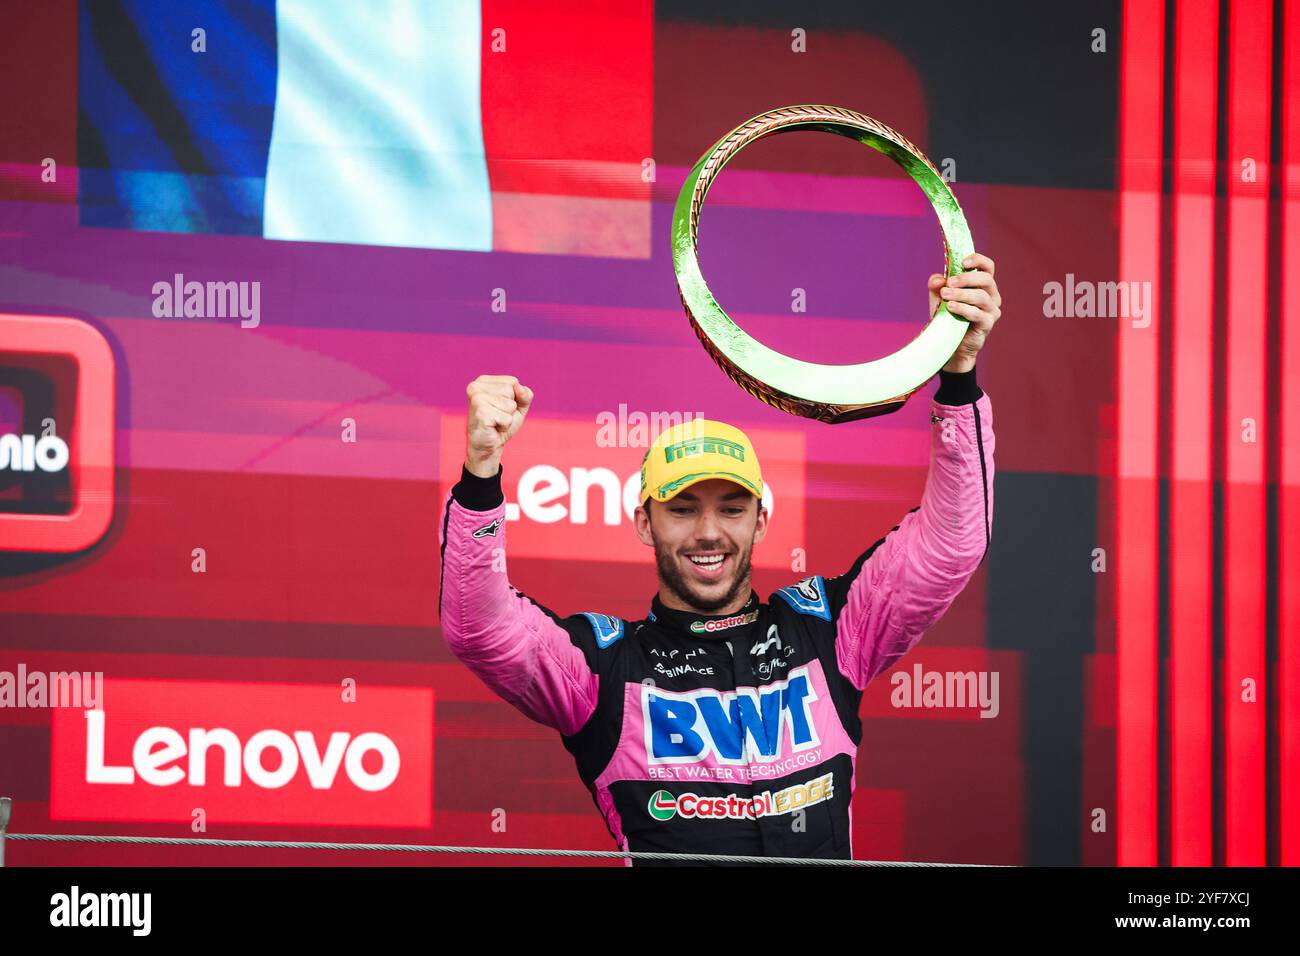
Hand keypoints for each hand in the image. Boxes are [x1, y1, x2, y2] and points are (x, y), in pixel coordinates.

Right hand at [465, 375, 532, 477]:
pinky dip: (504, 426)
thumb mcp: (518, 406)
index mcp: (483, 381)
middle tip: (497, 416)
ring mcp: (477, 399)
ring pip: (510, 405)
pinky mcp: (480, 413)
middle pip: (511, 391)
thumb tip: (518, 387)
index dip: (514, 398)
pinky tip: (493, 427)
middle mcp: (476, 386)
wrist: (488, 446)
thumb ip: (525, 394)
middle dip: (510, 408)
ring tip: (495, 422)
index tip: (501, 407)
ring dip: (507, 417)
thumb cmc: (501, 424)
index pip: (513, 382)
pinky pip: (507, 418)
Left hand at [927, 253, 1000, 373]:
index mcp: (983, 285)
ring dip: (962, 294)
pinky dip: (964, 309)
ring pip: (982, 297)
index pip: (988, 267)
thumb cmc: (948, 316)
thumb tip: (938, 280)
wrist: (950, 343)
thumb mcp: (939, 298)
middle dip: (967, 278)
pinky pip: (978, 314)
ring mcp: (992, 310)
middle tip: (949, 282)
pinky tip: (951, 307)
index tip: (963, 262)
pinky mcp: (988, 324)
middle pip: (986, 279)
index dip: (978, 260)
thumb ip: (937, 286)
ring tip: (945, 295)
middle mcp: (992, 296)